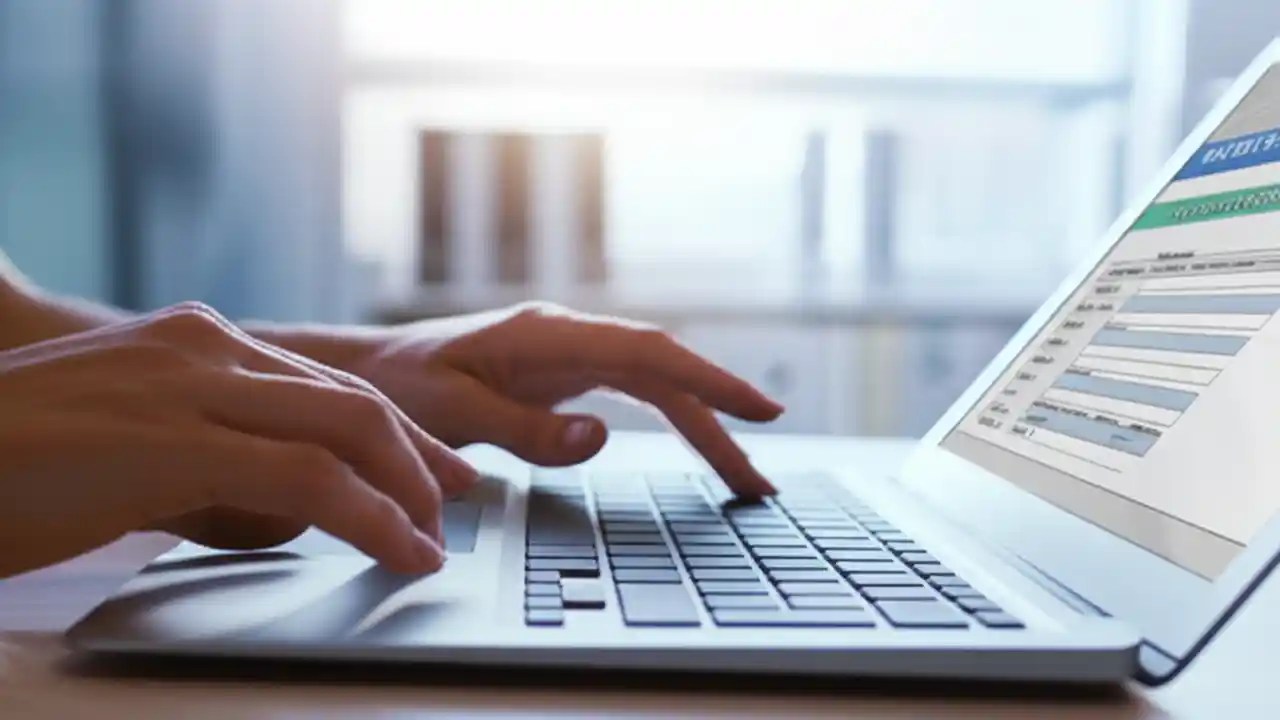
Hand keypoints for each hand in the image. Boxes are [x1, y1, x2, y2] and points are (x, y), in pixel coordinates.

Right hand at [0, 303, 474, 577]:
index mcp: (192, 340)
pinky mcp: (176, 440)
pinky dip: (373, 518)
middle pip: (353, 400)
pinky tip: (399, 550)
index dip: (394, 430)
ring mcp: (190, 385)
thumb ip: (212, 466)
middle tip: (459, 501)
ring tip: (432, 542)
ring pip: (348, 431)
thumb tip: (288, 508)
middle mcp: (202, 346)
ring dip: (407, 491)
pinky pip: (309, 479)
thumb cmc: (10, 466)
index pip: (324, 384)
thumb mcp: (133, 451)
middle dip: (419, 457)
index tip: (434, 466)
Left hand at [268, 303, 783, 495]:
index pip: (648, 353)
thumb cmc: (403, 386)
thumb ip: (525, 428)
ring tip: (745, 479)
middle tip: (763, 478)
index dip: (709, 379)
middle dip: (721, 421)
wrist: (372, 369)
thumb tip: (601, 440)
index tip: (759, 408)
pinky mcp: (568, 374)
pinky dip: (674, 420)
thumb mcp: (452, 411)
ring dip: (705, 429)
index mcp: (547, 336)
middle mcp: (570, 338)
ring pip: (658, 388)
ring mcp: (572, 354)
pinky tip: (701, 444)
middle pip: (666, 375)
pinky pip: (636, 395)